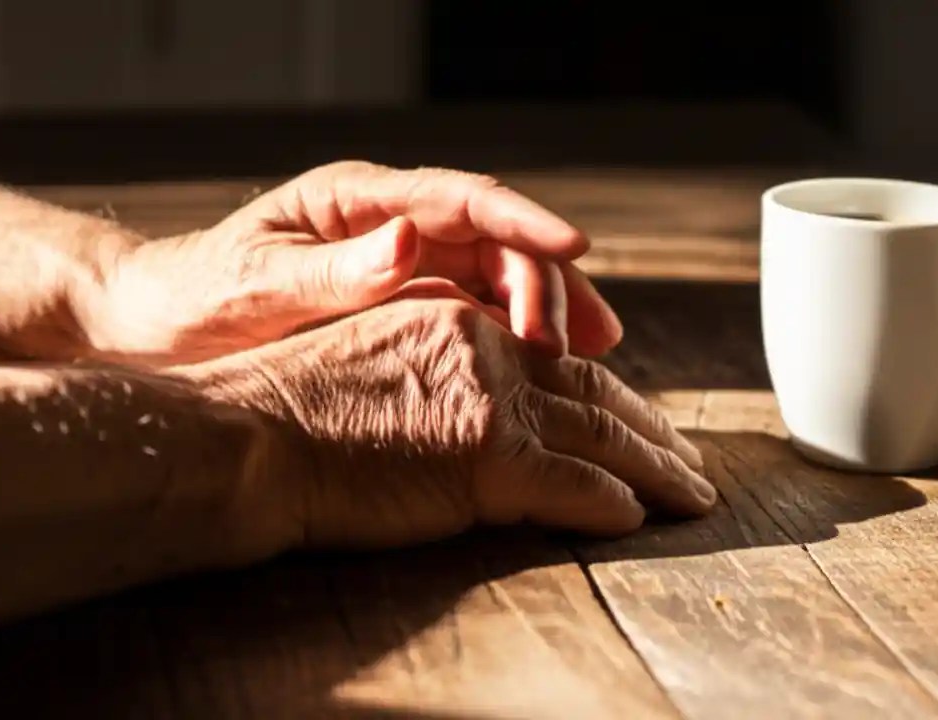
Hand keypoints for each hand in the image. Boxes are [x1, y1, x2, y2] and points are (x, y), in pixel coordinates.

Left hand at [96, 161, 622, 363]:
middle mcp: (391, 224)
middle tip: (580, 346)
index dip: (525, 221)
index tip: (577, 246)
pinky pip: (477, 311)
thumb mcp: (255, 286)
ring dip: (550, 309)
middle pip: (494, 240)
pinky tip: (552, 370)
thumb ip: (334, 269)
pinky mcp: (403, 303)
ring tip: (599, 354)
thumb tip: (412, 242)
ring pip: (498, 275)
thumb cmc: (194, 300)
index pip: (461, 198)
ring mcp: (402, 262)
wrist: (154, 329)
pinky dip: (518, 336)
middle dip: (548, 283)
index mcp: (357, 200)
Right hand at [183, 298, 712, 547]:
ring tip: (693, 496)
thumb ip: (440, 377)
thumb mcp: (374, 365)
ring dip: (657, 472)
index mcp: (459, 323)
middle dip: (653, 432)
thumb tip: (484, 414)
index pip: (558, 360)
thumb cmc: (289, 415)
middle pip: (596, 393)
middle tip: (690, 460)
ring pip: (603, 437)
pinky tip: (637, 520)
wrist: (244, 439)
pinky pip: (575, 484)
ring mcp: (489, 401)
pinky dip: (612, 504)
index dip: (611, 394)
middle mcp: (485, 350)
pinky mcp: (487, 457)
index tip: (641, 421)